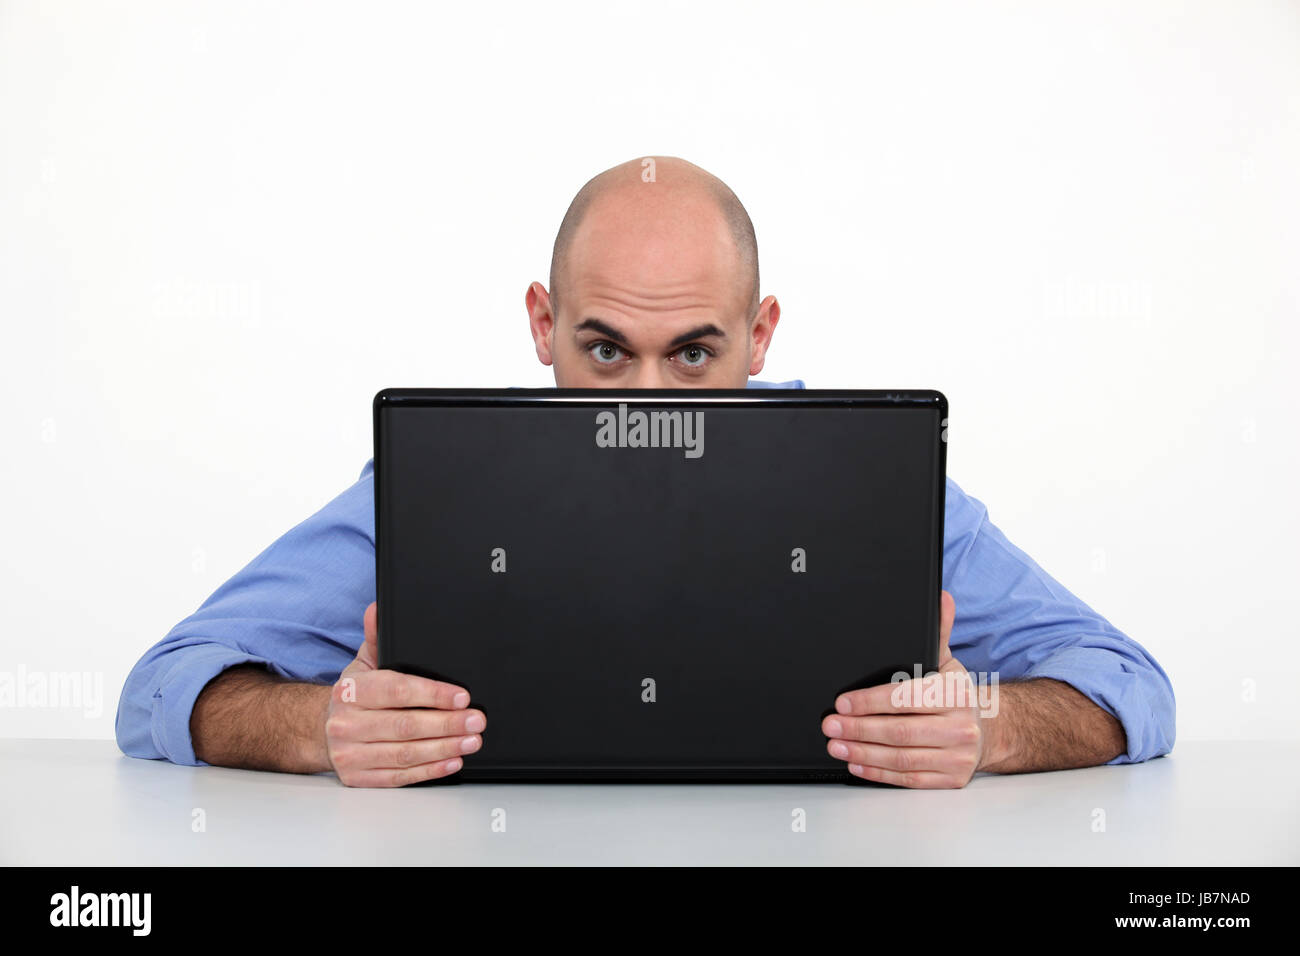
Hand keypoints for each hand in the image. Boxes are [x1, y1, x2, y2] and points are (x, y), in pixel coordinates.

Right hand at [323, 602, 484, 786]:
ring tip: (472, 740)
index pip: (397, 691)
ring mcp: (350, 754)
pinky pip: (398, 777)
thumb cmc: (356, 694)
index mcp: (351, 691)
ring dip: (444, 749)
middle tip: (477, 721)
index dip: (432, 695)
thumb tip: (378, 608)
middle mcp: (346, 724)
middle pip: (404, 726)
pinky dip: (429, 771)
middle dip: (447, 724)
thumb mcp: (364, 662)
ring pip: (404, 754)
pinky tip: (452, 762)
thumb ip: (376, 637)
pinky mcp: (357, 778)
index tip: (462, 697)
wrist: (321, 729)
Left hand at [821, 590, 994, 788]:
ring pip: (903, 758)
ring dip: (864, 754)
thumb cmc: (955, 693)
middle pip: (901, 731)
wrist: (989, 729)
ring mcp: (958, 757)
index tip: (842, 703)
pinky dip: (879, 773)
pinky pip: (910, 780)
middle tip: (830, 725)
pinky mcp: (952, 780)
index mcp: (955, 694)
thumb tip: (940, 596)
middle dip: (859, 729)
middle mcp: (960, 727)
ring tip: (836, 746)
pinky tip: (857, 765)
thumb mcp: (946, 661)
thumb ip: (938, 630)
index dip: (870, 702)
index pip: (905, 698)